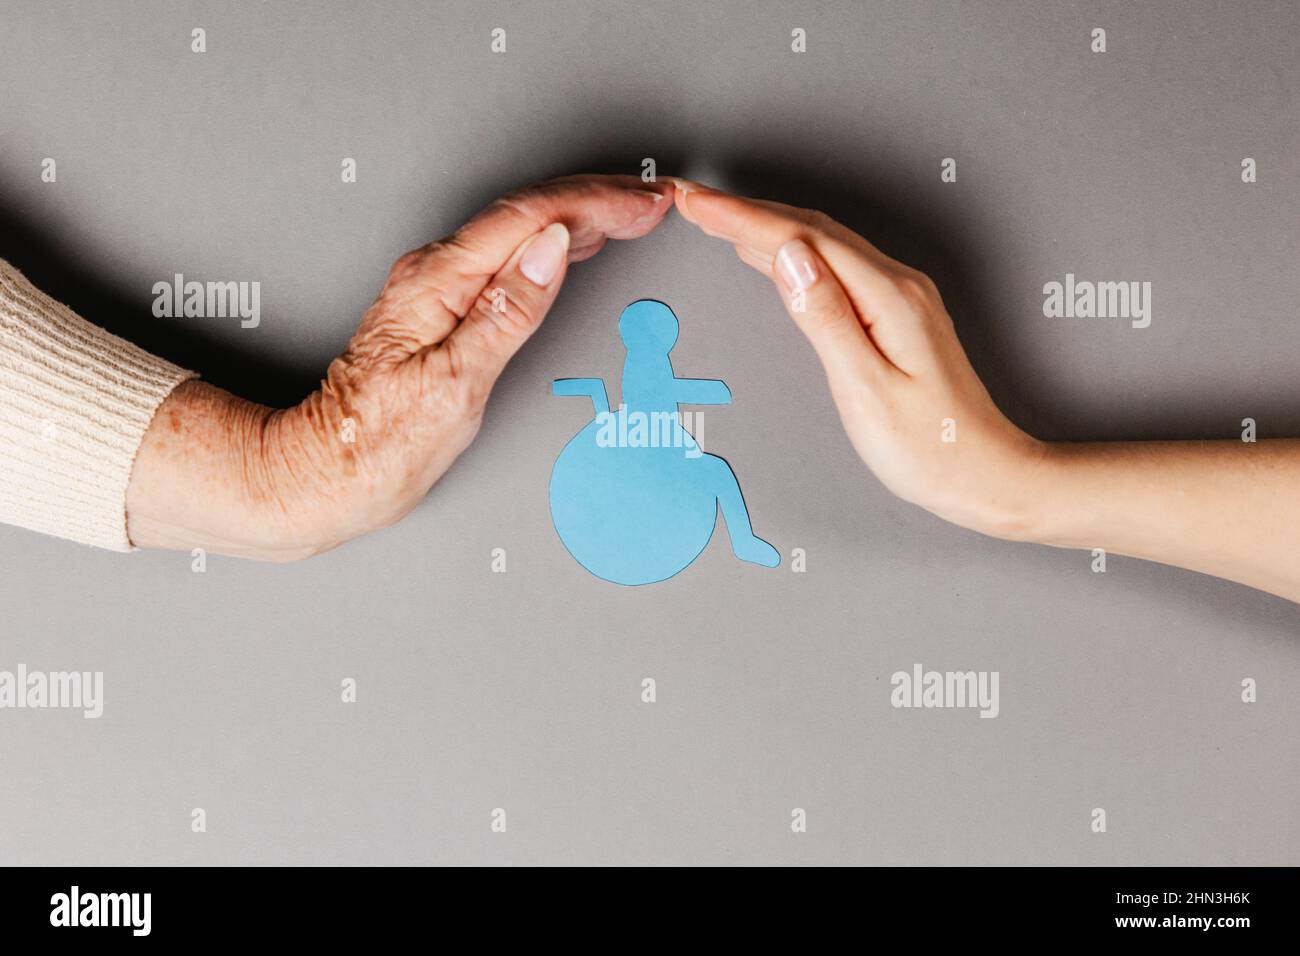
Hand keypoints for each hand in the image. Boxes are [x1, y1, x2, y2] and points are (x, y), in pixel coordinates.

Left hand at [126, 175, 673, 558]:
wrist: (328, 472)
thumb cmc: (381, 442)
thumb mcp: (456, 382)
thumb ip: (508, 312)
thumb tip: (552, 249)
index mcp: (439, 280)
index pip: (532, 217)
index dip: (597, 202)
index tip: (646, 203)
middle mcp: (436, 272)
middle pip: (530, 212)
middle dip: (599, 199)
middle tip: (656, 202)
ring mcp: (439, 287)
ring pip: (523, 230)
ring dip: (582, 215)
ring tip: (633, 213)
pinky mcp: (444, 306)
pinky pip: (510, 255)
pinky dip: (555, 244)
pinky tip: (576, 246)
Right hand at [672, 179, 1047, 538]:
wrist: (985, 474)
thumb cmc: (929, 448)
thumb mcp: (866, 388)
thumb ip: (825, 317)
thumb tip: (789, 255)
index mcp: (889, 297)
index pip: (803, 239)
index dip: (741, 217)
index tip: (693, 201)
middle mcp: (898, 285)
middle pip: (811, 228)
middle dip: (746, 211)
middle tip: (690, 200)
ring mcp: (898, 297)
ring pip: (821, 244)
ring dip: (766, 226)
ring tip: (714, 217)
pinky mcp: (894, 314)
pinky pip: (834, 266)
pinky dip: (792, 253)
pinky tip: (769, 255)